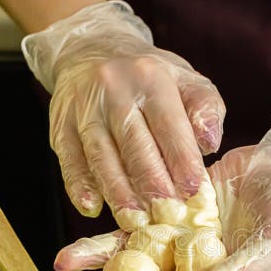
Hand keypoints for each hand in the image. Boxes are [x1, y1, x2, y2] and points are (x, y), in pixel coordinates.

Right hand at [22, 0, 224, 228]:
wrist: (92, 50)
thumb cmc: (149, 76)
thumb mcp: (186, 79)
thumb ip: (206, 109)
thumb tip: (210, 144)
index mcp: (150, 78)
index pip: (168, 124)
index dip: (181, 160)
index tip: (194, 192)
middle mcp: (113, 89)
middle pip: (134, 143)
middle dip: (152, 184)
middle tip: (168, 216)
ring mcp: (83, 108)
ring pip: (101, 155)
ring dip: (118, 192)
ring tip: (136, 221)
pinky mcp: (61, 124)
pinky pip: (70, 159)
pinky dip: (79, 185)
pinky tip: (92, 208)